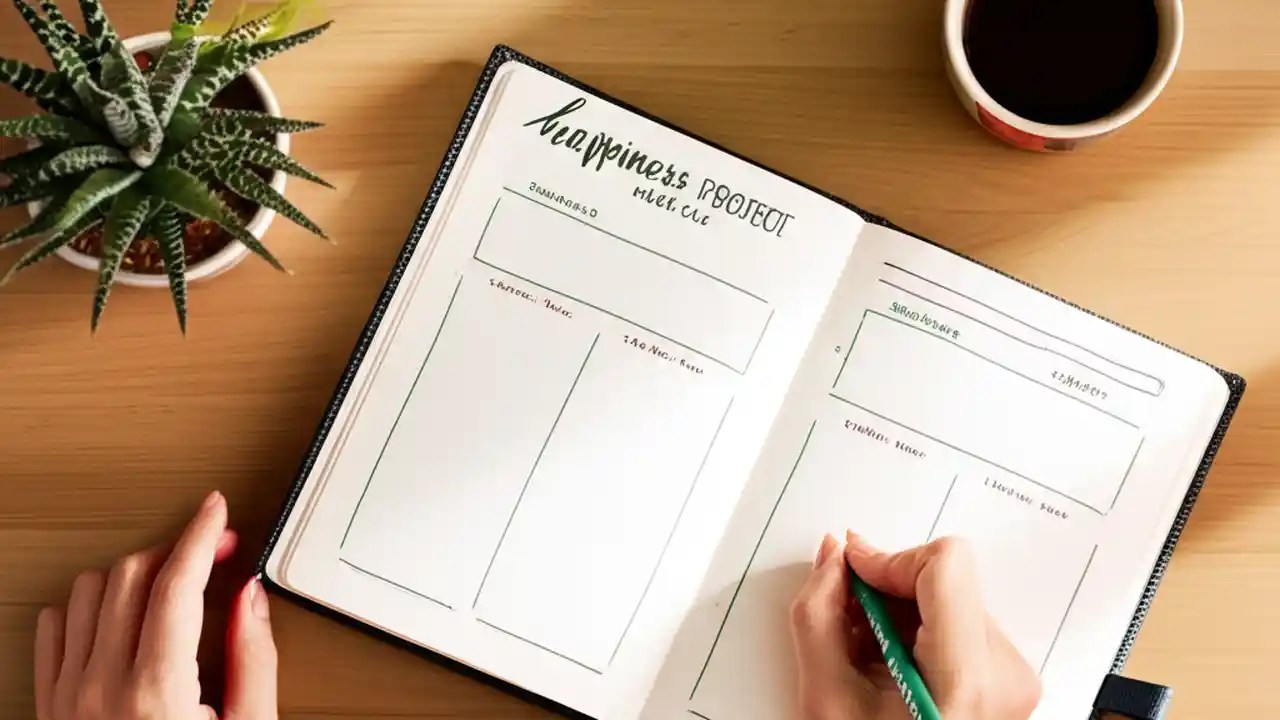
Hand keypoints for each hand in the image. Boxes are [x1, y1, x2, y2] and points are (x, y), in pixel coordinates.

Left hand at [33, 491, 278, 719]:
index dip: (201, 534)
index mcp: (158, 693)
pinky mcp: (48, 708)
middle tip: (214, 554)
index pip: (178, 584)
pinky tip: (119, 618)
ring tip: (169, 590)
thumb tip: (249, 595)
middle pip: (133, 575)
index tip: (216, 510)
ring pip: (88, 591)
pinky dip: (85, 608)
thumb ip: (253, 659)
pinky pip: (52, 627)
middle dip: (178, 550)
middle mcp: (102, 688)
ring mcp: (67, 697)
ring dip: (133, 576)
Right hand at [789, 532, 1040, 719]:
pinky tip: (892, 670)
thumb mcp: (825, 702)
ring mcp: (1014, 680)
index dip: (888, 559)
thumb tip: (832, 560)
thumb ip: (818, 616)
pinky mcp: (1010, 682)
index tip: (852, 572)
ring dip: (899, 616)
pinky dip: (918, 634)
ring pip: (950, 599)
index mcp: (966, 681)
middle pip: (944, 581)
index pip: (946, 566)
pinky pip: (960, 625)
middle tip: (848, 627)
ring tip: (869, 660)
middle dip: (886, 594)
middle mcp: (1006, 675)